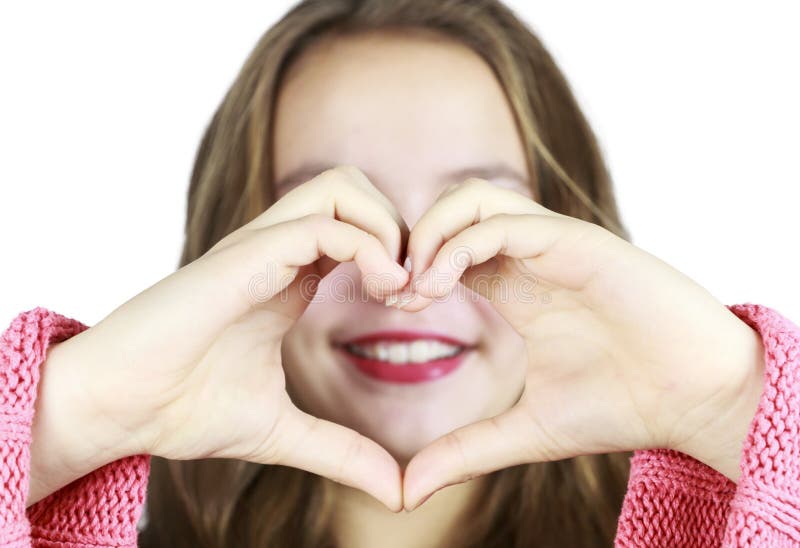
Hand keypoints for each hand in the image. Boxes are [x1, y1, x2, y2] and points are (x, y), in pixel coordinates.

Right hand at [29, 166, 409, 510]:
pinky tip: (383, 289)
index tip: (416, 305)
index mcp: (288, 277)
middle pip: (355, 188)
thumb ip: (342, 452)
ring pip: (342, 187)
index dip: (398, 255)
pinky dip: (366, 247)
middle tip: (414, 289)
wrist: (115, 409)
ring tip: (398, 288)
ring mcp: (259, 248)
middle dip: (401, 228)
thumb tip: (397, 492)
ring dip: (387, 229)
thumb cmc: (182, 408)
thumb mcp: (283, 433)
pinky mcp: (242, 258)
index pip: (358, 229)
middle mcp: (276, 251)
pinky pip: (319, 225)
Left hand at [397, 178, 765, 509]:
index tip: (388, 308)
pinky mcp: (575, 240)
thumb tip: (409, 490)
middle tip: (390, 292)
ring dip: (430, 234)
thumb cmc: (624, 406)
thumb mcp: (527, 431)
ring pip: (471, 199)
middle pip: (451, 211)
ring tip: (413, 287)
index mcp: (516, 286)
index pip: (446, 250)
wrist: (697, 399)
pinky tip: (438, 285)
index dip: (410, 270)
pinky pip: (503, 220)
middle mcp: (530, 255)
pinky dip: (460, 243)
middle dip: (411, 242)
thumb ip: (467, 449)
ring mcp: (552, 243)